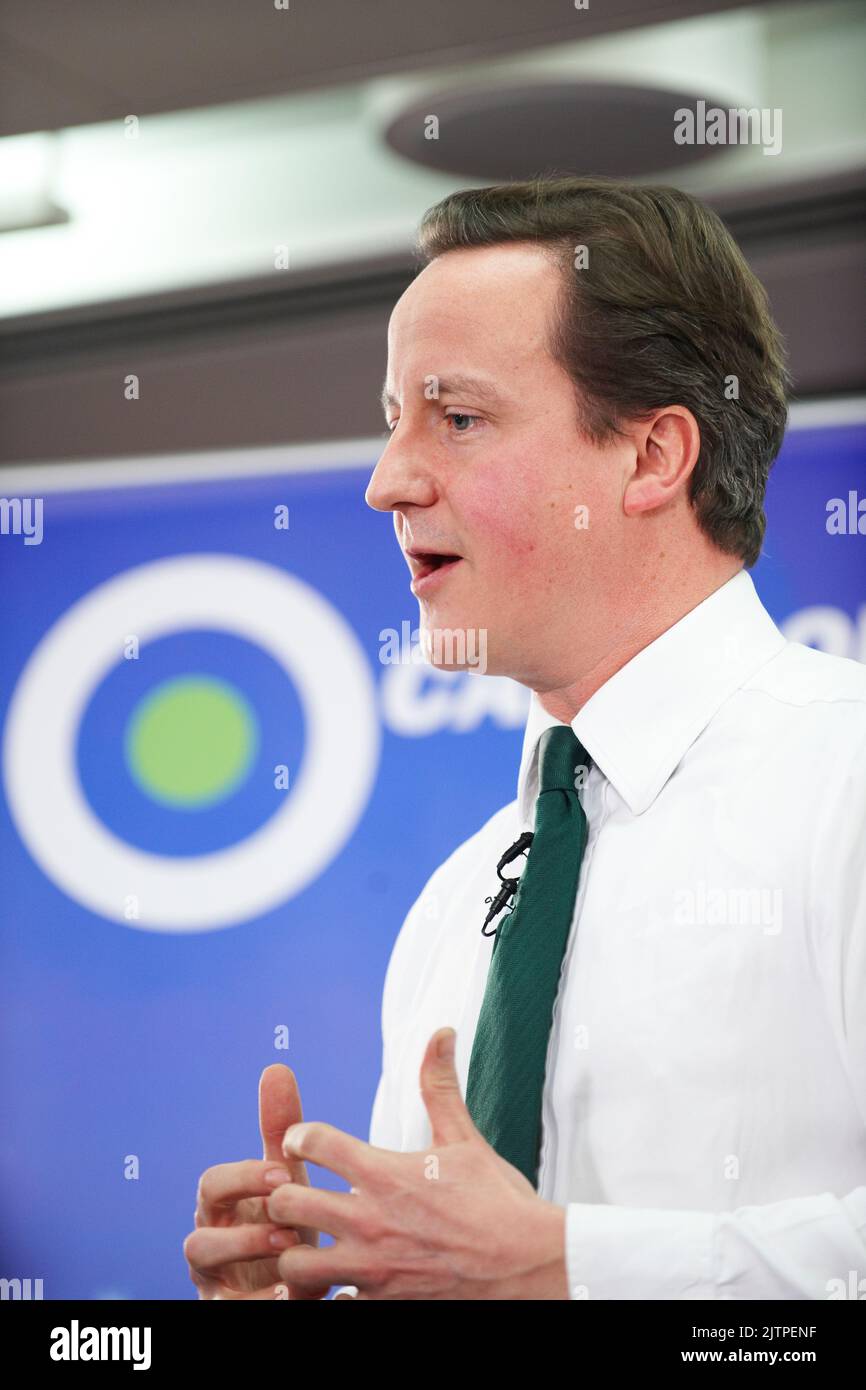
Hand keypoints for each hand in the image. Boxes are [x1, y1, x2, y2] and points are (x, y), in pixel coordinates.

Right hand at [183, 1063, 330, 1299]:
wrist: (293, 1278)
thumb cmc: (283, 1220)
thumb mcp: (287, 1177)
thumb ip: (280, 1129)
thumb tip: (276, 1066)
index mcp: (220, 1208)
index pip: (212, 1185)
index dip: (244, 1178)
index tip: (286, 1173)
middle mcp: (209, 1246)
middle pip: (198, 1238)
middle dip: (241, 1231)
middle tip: (287, 1222)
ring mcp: (215, 1284)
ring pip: (207, 1277)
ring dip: (247, 1264)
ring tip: (292, 1256)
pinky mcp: (228, 1310)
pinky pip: (231, 1312)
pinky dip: (260, 1304)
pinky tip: (294, 1294)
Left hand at [265, 1028, 569, 1298]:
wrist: (531, 1266)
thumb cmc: (500, 1203)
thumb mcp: (465, 1140)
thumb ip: (440, 1087)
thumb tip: (440, 1033)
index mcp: (385, 1173)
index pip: (312, 1141)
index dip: (300, 1137)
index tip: (304, 1142)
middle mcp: (370, 1220)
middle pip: (288, 1201)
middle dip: (285, 1195)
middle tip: (297, 1196)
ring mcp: (373, 1269)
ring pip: (295, 1262)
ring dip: (297, 1252)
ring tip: (310, 1246)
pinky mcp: (383, 1305)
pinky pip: (331, 1305)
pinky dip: (328, 1296)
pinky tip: (341, 1286)